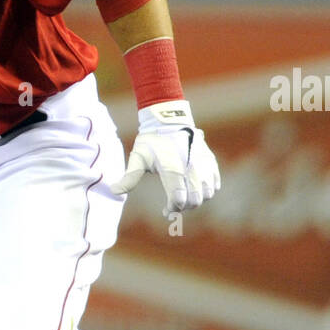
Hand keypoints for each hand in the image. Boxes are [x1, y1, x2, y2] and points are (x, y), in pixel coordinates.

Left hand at [111, 100, 220, 215]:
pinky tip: (193, 187)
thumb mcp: (138, 157)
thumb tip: (114, 191)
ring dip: (196, 199)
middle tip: (173, 204)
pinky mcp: (210, 161)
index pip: (178, 198)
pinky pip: (214, 183)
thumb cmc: (152, 141)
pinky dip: (206, 190)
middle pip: (195, 200)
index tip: (165, 209)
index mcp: (172, 168)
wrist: (169, 120)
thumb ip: (129, 177)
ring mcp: (203, 164)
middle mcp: (191, 167)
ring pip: (207, 194)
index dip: (172, 208)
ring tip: (184, 195)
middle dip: (184, 207)